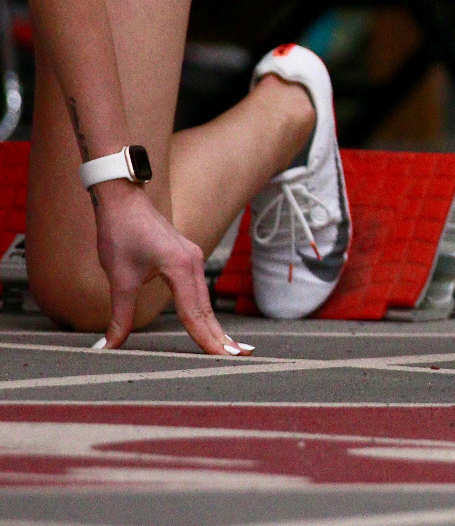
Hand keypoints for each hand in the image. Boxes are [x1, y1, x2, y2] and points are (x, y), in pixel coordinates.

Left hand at [92, 180, 242, 354]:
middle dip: (221, 336)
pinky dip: (205, 311)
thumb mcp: (118, 278)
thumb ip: (119, 316)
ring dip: (215, 326)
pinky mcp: (187, 258)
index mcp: (180, 267)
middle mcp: (193, 264)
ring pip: (205, 301)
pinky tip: (209, 323)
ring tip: (230, 348)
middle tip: (242, 357)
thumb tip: (108, 346)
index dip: (206, 339)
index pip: (194, 313)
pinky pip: (199, 290)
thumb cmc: (120, 234)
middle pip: (207, 309)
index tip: (223, 358)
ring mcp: (193, 260)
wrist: (123, 200)